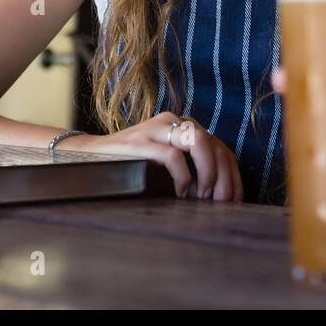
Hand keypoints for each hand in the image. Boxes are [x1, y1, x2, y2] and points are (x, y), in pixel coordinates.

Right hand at [65, 112, 243, 201]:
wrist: (90, 158)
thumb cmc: (134, 166)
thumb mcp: (168, 166)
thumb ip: (193, 169)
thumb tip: (223, 195)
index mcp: (183, 126)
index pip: (221, 146)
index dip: (233, 175)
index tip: (235, 201)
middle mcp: (173, 121)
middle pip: (215, 144)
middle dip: (224, 178)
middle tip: (221, 204)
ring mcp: (156, 128)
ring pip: (199, 141)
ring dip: (208, 173)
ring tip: (202, 196)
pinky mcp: (139, 142)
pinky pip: (172, 156)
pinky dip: (183, 178)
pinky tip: (180, 193)